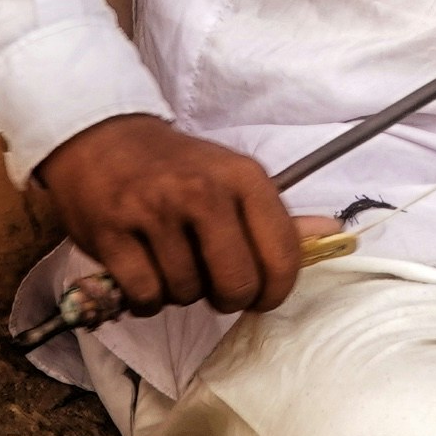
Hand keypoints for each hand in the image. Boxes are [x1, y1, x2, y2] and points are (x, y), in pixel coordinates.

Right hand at [34, 114, 309, 315]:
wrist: (102, 138)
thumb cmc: (176, 167)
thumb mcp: (233, 178)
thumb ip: (279, 216)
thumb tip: (333, 233)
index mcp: (243, 177)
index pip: (282, 258)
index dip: (273, 291)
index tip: (258, 292)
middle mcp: (202, 191)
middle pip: (236, 284)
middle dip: (226, 297)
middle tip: (211, 281)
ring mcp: (154, 210)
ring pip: (186, 293)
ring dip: (179, 292)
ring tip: (170, 261)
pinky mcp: (112, 231)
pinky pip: (144, 295)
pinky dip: (144, 298)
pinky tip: (142, 271)